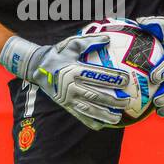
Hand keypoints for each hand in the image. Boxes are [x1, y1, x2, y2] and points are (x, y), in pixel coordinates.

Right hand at [0, 33, 137, 130]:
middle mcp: (71, 85)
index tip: (126, 80)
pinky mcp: (65, 105)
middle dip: (113, 99)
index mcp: (74, 70)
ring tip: (118, 117)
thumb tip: (108, 38)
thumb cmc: (58, 53)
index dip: (113, 78)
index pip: (97, 75)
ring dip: (104, 114)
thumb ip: (89, 41)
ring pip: (89, 109)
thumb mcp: (71, 44)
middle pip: (96, 95)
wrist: (37, 67)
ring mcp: (68, 98)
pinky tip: (102, 125)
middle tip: (126, 101)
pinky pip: (79, 116)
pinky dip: (90, 122)